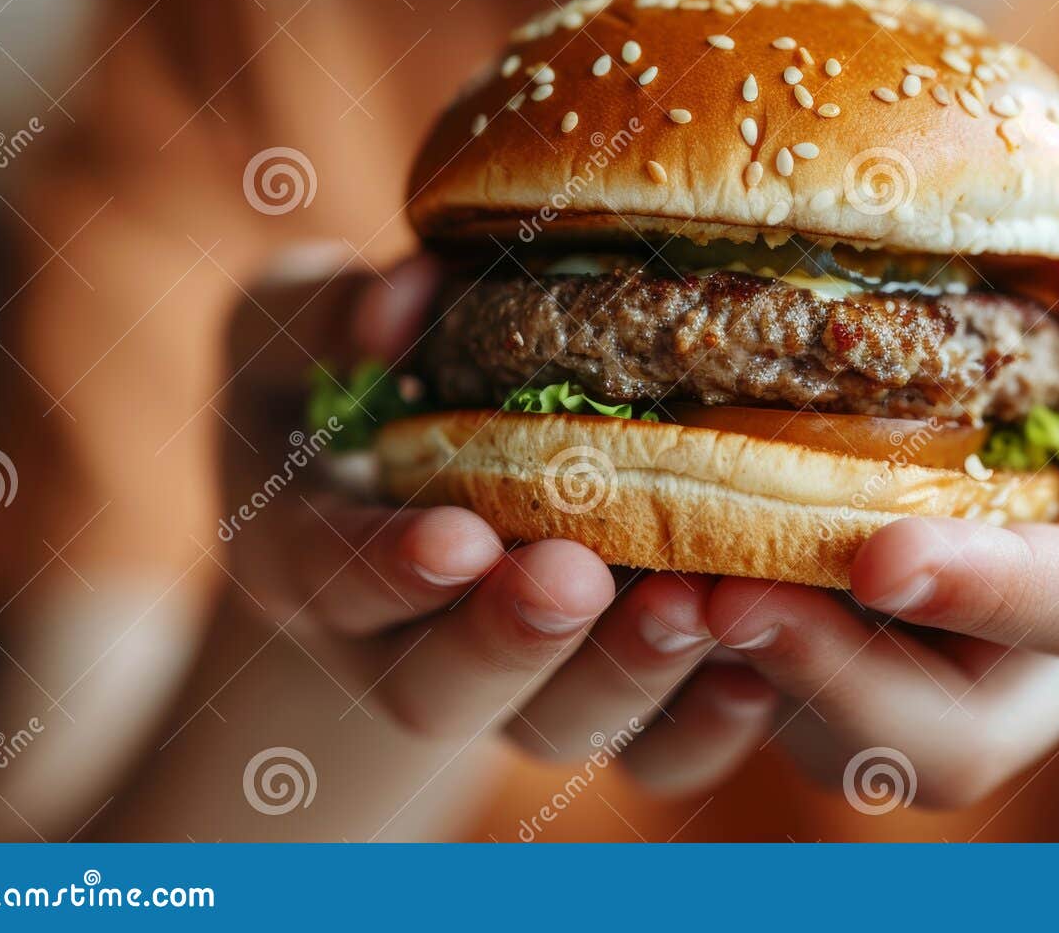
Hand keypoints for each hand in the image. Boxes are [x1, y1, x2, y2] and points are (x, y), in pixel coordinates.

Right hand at [219, 248, 776, 793]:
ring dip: (623, 675)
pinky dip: (703, 726)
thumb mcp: (303, 321)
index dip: (388, 569)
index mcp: (306, 551)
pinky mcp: (599, 694)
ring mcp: (505, 682)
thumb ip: (329, 313)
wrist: (407, 466)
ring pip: (552, 724)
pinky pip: (651, 752)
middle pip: (437, 686)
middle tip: (576, 578)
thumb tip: (404, 306)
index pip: (326, 577)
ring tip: (692, 605)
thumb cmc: (350, 373)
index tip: (458, 538)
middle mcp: (397, 643)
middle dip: (509, 639)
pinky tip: (756, 673)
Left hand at [702, 207, 1058, 807]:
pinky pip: (801, 714)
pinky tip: (649, 577)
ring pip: (860, 748)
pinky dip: (719, 674)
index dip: (988, 592)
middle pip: (956, 738)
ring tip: (655, 589)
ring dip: (753, 687)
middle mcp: (1051, 646)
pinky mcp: (891, 662)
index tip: (882, 551)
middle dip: (836, 683)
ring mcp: (967, 668)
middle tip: (717, 592)